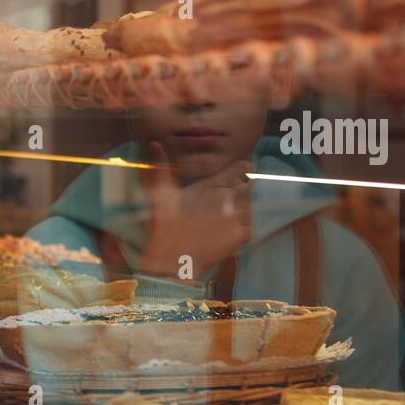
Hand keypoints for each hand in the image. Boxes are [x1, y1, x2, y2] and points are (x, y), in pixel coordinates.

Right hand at [136, 141, 251, 279]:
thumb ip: (163, 166)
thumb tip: (155, 143)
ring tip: (216, 226)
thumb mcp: (161, 194)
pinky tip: (219, 237)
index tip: (239, 175)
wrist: (171, 260)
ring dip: (237, 216)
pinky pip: (248, 229)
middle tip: (215, 211)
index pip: (243, 168)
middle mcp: (227, 198)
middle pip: (246, 190)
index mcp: (211, 184)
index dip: (242, 170)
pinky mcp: (241, 235)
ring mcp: (237, 217)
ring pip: (247, 210)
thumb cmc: (164, 226)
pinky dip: (238, 233)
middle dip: (234, 197)